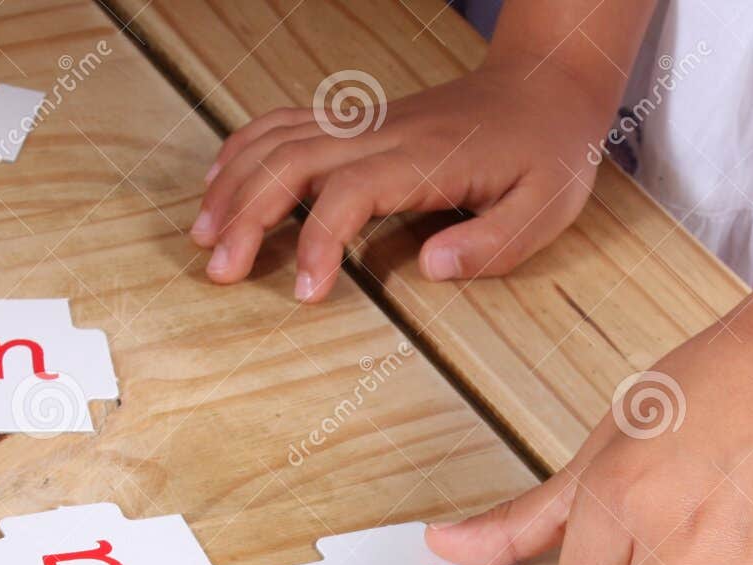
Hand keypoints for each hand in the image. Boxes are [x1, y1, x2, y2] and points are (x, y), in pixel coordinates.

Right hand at [191, 55, 614, 300]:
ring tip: (203, 234)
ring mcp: (368, 121)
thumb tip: (433, 268)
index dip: (319, 241)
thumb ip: (493, 244)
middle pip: (293, 160)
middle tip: (218, 270)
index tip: (304, 292)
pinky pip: (288, 122)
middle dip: (247, 214)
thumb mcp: (546, 208)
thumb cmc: (549, 152)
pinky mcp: (362, 120)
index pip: (350, 193)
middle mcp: (385, 132)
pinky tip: (220, 180)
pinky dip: (245, 147)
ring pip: (279, 138)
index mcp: (427, 159)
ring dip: (234, 182)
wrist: (546, 84)